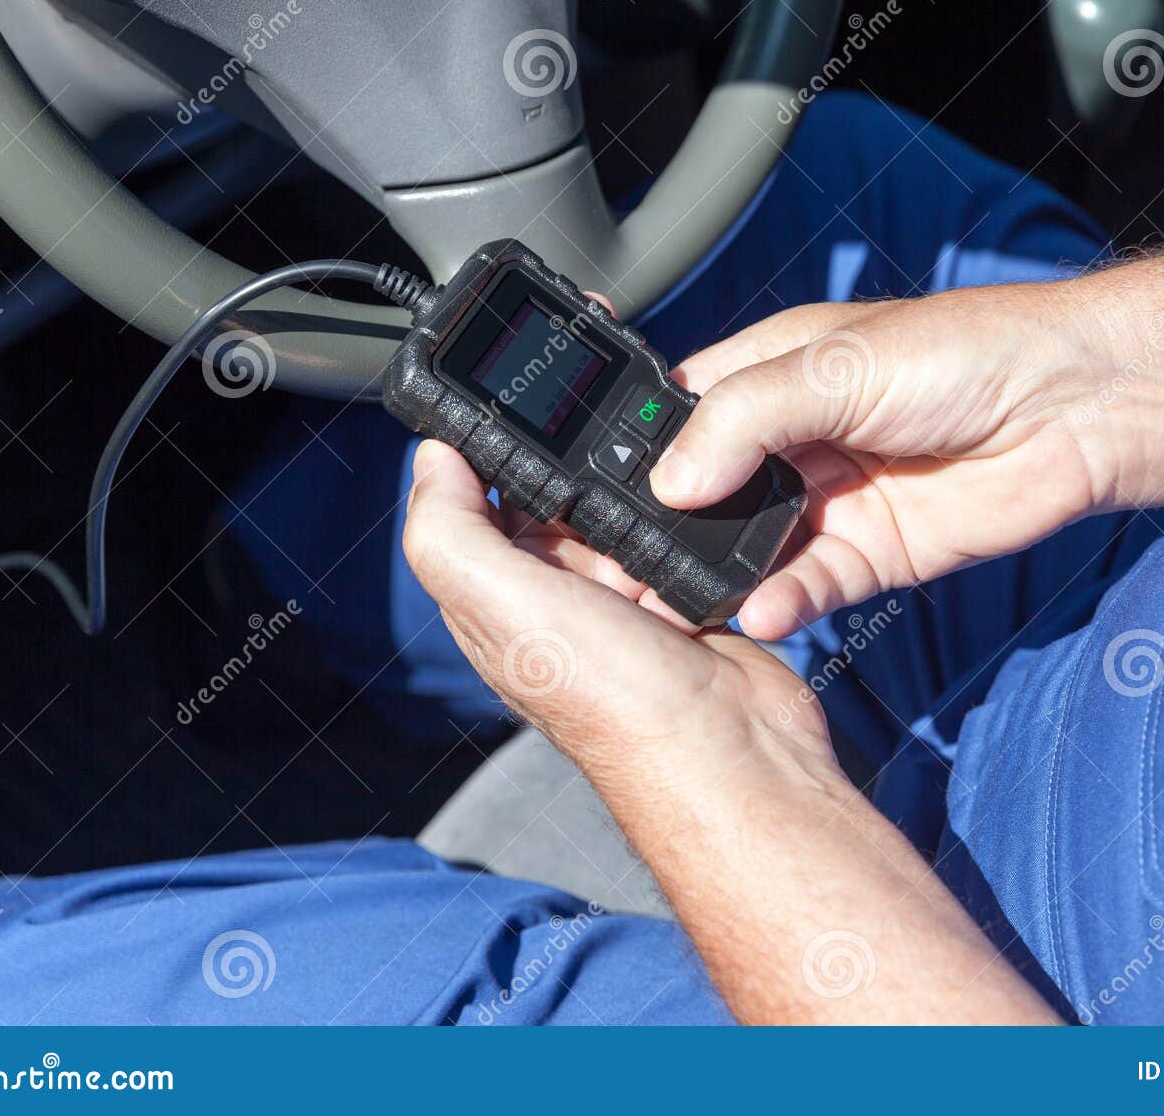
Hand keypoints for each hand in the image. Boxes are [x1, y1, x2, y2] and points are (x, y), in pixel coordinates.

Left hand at [400, 437, 1058, 1024]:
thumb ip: (452, 532)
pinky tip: (698, 527)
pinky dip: (691, 527)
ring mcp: (625, 603)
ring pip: (625, 512)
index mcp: (499, 602)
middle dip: (582, 475)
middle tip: (606, 456)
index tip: (515, 409)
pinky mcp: (684, 602)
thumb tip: (430, 458)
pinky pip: (682, 536)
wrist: (734, 753)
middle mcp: (556, 604)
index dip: (488, 457)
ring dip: (642, 502)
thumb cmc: (618, 698)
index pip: (474, 507)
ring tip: (658, 503)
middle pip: (558, 500)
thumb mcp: (505, 603)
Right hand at [650, 283, 1113, 639]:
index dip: (636, 453)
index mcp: (770, 375)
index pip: (679, 416)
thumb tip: (671, 482)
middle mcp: (791, 441)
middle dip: (666, 533)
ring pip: (752, 550)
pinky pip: (813, 586)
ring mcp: (831, 501)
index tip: (591, 499)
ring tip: (678, 607)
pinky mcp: (874, 554)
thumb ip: (747, 418)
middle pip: (706, 494)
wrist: (1081, 408)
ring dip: (717, 579)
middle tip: (621, 575)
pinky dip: (786, 603)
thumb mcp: (837, 366)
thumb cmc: (969, 352)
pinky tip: (762, 613)